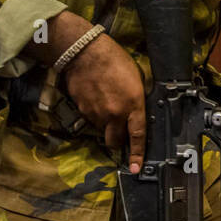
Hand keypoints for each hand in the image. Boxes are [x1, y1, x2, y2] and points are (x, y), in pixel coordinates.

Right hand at [61, 34, 145, 172]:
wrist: (84, 52)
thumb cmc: (114, 59)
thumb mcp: (136, 78)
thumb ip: (136, 100)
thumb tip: (135, 112)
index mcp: (133, 104)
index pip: (137, 136)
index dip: (137, 154)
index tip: (136, 168)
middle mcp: (115, 113)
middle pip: (115, 141)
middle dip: (117, 140)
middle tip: (118, 131)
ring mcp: (96, 113)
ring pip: (101, 129)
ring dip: (104, 123)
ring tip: (105, 102)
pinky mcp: (82, 110)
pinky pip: (90, 119)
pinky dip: (93, 113)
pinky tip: (95, 97)